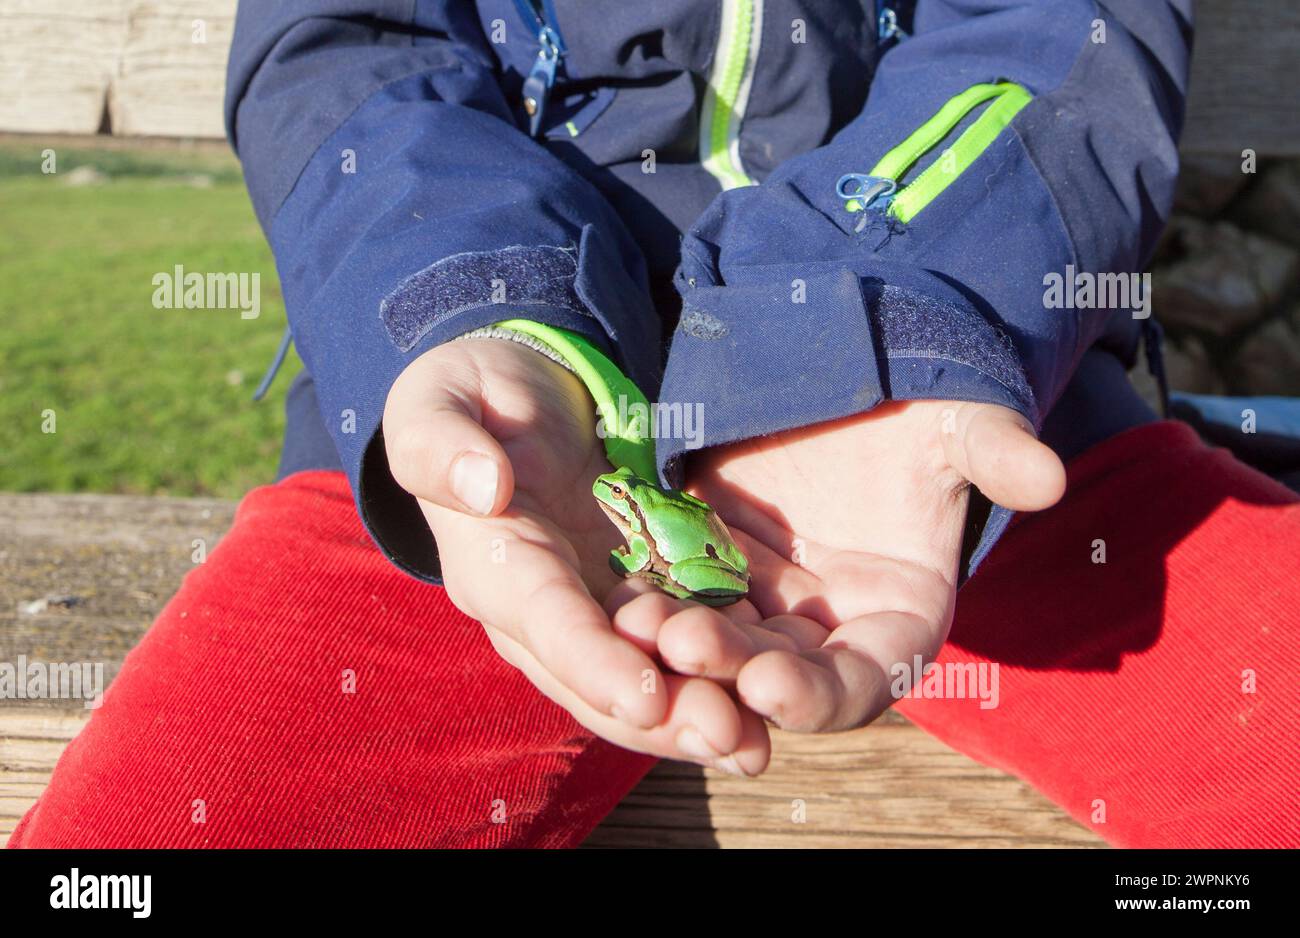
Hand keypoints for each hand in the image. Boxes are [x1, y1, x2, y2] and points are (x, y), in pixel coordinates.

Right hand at [382, 337, 770, 773]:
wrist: (517, 392)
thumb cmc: (470, 394)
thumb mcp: (438, 401)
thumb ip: (442, 443)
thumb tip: (482, 487)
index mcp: (494, 566)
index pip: (544, 622)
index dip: (592, 662)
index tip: (645, 695)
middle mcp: (543, 610)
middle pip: (600, 678)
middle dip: (662, 716)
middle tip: (730, 740)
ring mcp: (594, 608)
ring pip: (644, 679)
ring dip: (698, 714)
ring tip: (756, 744)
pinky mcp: (637, 593)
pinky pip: (678, 646)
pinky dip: (721, 675)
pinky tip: (771, 698)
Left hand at [621, 400, 1064, 731]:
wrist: (852, 372)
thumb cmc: (921, 404)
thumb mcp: (955, 420)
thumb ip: (994, 450)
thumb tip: (1048, 477)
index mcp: (902, 617)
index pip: (867, 680)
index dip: (822, 693)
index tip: (770, 683)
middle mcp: (830, 628)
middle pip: (781, 675)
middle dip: (731, 670)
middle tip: (681, 647)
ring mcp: (770, 604)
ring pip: (722, 647)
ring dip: (681, 649)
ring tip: (635, 624)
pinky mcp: (717, 570)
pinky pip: (680, 598)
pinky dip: (652, 604)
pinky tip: (615, 595)